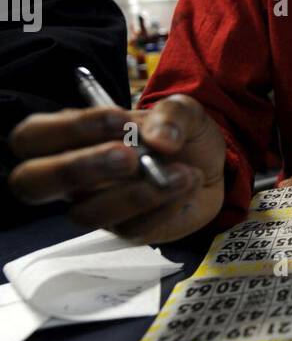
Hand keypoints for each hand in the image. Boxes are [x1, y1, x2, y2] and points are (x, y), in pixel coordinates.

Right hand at [8, 95, 226, 242]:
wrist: (212, 165)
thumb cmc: (179, 134)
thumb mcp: (183, 110)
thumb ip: (172, 114)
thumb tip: (161, 140)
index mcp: (70, 137)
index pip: (34, 136)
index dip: (71, 129)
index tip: (121, 120)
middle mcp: (74, 177)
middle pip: (32, 183)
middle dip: (76, 169)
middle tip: (129, 158)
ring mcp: (97, 207)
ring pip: (88, 214)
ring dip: (136, 194)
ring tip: (181, 172)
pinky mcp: (126, 230)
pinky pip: (132, 229)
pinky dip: (165, 206)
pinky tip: (188, 185)